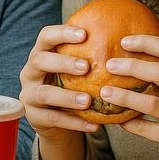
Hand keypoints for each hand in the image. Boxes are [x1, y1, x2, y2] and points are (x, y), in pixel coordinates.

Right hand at [18, 24, 99, 159]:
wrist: (51, 118)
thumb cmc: (69, 86)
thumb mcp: (74, 70)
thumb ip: (89, 56)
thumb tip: (129, 41)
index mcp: (40, 54)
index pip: (45, 37)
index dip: (62, 33)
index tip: (84, 34)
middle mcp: (29, 72)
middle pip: (39, 61)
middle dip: (62, 62)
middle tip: (86, 67)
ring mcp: (29, 94)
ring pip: (44, 93)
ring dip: (66, 96)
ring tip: (87, 100)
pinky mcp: (34, 116)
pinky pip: (54, 119)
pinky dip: (74, 122)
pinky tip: (94, 125)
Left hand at [102, 35, 158, 159]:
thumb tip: (137, 52)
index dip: (147, 42)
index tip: (124, 42)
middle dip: (131, 67)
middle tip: (110, 65)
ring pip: (150, 103)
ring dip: (124, 96)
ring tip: (105, 92)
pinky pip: (146, 129)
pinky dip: (128, 123)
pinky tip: (117, 118)